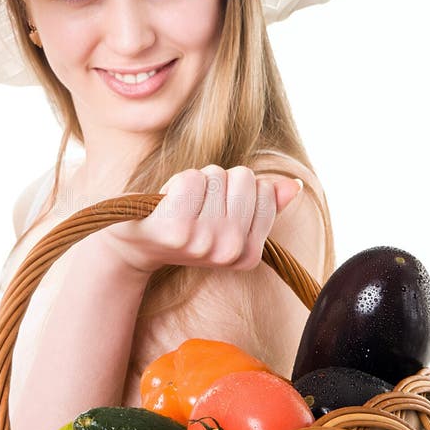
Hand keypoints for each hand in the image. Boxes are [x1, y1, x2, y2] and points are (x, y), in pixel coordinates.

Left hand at [101, 165, 301, 274]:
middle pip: (243, 178)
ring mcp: (204, 242)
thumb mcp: (228, 219)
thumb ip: (263, 203)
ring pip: (217, 175)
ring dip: (197, 181)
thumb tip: (294, 186)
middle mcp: (229, 251)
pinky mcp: (177, 230)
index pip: (264, 190)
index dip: (237, 190)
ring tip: (180, 206)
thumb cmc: (184, 225)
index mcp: (248, 254)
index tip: (216, 211)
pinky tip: (166, 205)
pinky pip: (191, 178)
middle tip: (196, 207)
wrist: (136, 243)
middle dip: (219, 182)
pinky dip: (176, 182)